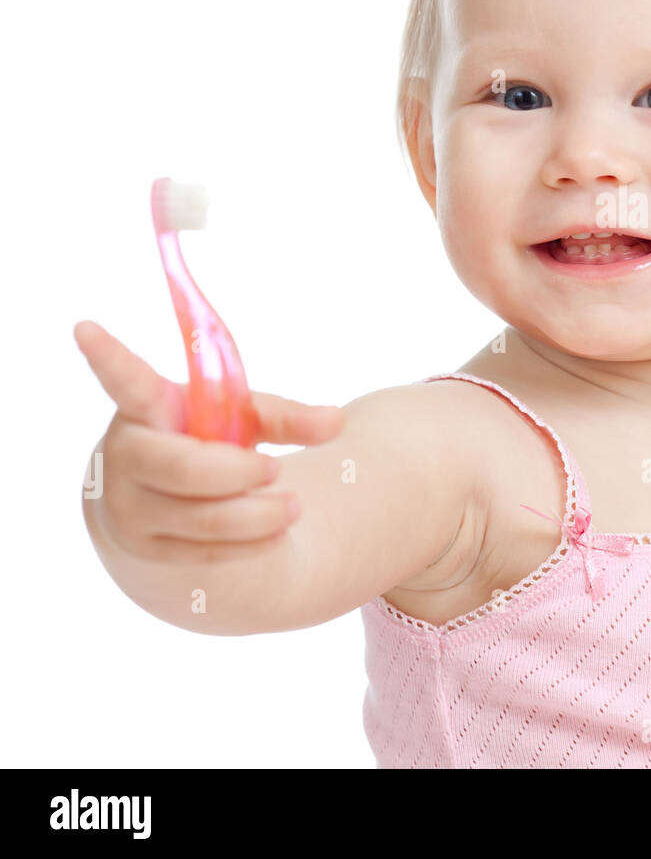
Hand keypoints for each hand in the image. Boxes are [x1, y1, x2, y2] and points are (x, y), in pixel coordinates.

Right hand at [74, 319, 344, 564]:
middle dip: (238, 473)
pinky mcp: (144, 548)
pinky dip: (249, 544)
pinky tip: (277, 534)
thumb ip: (285, 416)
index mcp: (147, 405)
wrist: (160, 501)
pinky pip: (202, 552)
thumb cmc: (203, 439)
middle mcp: (126, 453)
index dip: (106, 355)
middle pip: (183, 468)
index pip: (126, 380)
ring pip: (199, 517)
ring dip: (256, 515)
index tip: (84, 325)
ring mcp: (128, 505)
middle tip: (277, 469)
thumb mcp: (239, 417)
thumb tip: (338, 422)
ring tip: (294, 507)